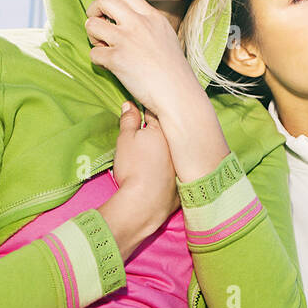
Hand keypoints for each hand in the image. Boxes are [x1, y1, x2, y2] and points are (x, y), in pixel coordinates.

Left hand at [85, 0, 201, 120]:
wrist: (179, 95)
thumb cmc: (175, 73)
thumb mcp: (167, 38)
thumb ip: (148, 25)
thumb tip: (124, 20)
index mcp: (153, 17)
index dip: (110, 1)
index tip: (110, 15)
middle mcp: (139, 24)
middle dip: (94, 11)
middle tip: (99, 26)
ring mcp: (127, 40)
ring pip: (92, 24)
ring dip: (93, 36)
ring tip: (104, 47)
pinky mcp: (117, 59)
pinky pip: (93, 53)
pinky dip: (98, 61)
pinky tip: (110, 67)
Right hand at [111, 100, 178, 227]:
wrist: (144, 203)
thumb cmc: (133, 168)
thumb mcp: (125, 140)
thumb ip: (129, 120)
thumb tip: (129, 104)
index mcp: (164, 132)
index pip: (156, 114)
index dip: (147, 112)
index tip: (143, 111)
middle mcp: (177, 146)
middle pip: (168, 133)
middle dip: (161, 130)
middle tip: (149, 131)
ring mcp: (182, 166)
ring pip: (174, 152)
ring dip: (168, 150)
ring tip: (155, 154)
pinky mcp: (182, 185)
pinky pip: (177, 173)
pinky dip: (172, 171)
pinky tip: (164, 174)